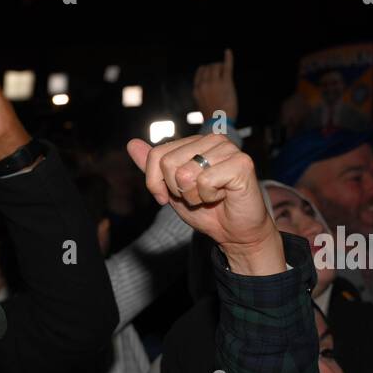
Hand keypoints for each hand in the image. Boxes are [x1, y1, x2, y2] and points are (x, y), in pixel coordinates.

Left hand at [126, 133, 282, 274]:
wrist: (234, 232)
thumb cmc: (206, 211)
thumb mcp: (171, 189)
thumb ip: (153, 168)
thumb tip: (132, 143)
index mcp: (195, 142)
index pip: (156, 154)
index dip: (156, 182)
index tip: (169, 196)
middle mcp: (212, 140)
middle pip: (168, 163)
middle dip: (177, 190)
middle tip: (197, 196)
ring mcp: (228, 149)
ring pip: (185, 173)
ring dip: (193, 195)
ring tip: (210, 196)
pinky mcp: (241, 163)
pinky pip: (205, 181)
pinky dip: (208, 196)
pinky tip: (222, 196)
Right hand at [193, 49, 236, 122]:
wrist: (219, 122)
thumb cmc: (212, 116)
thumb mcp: (201, 104)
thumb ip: (202, 94)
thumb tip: (204, 89)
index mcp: (197, 89)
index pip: (201, 71)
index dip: (208, 70)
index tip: (213, 74)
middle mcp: (204, 84)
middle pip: (210, 67)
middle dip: (216, 68)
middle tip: (222, 76)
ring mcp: (215, 82)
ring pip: (217, 66)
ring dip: (221, 67)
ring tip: (225, 75)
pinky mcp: (226, 83)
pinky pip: (227, 66)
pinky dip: (228, 58)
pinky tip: (228, 52)